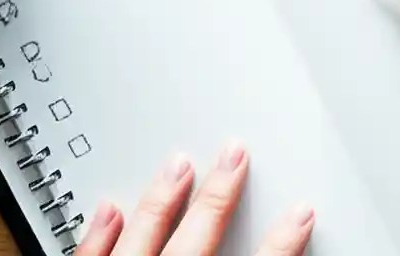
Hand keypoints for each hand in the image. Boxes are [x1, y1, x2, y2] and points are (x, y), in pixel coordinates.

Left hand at [75, 144, 313, 255]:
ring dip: (161, 201)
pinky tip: (108, 209)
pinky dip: (100, 236)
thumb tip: (279, 246)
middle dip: (219, 196)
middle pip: (198, 242)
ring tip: (177, 164)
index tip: (300, 213)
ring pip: (142, 240)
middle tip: (234, 153)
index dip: (282, 242)